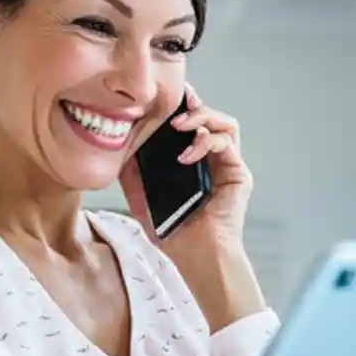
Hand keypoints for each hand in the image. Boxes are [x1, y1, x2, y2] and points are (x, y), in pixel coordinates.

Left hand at [120, 83, 265, 330]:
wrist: (198, 259)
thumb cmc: (174, 235)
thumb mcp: (143, 201)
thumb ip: (133, 178)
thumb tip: (117, 152)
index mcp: (193, 163)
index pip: (189, 125)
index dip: (178, 107)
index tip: (160, 97)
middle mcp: (213, 160)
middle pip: (209, 116)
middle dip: (191, 104)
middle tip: (172, 102)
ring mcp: (228, 166)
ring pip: (224, 123)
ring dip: (202, 117)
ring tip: (179, 125)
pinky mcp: (238, 174)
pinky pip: (227, 143)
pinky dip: (206, 141)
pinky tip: (187, 156)